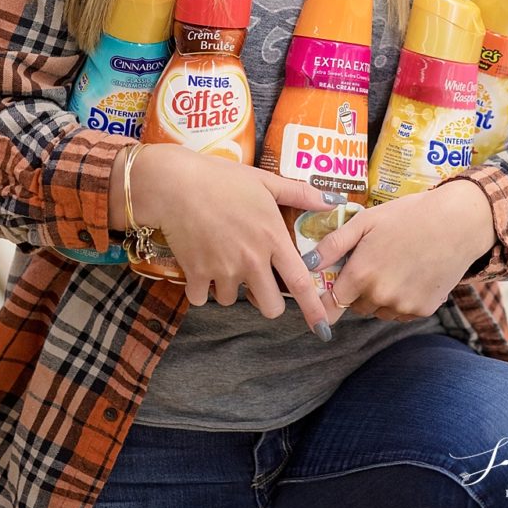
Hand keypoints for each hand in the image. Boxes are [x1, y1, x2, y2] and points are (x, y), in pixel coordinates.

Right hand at [123, 144, 342, 338]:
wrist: (174, 183)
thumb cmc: (220, 178)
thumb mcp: (263, 180)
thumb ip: (299, 194)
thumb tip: (332, 201)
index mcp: (272, 239)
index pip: (300, 283)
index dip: (313, 309)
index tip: (322, 329)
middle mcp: (251, 260)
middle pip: (269, 306)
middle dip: (267, 302)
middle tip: (256, 284)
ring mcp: (223, 269)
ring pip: (231, 300)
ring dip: (228, 289)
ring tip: (220, 263)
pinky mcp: (196, 272)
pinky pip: (201, 298)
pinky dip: (200, 289)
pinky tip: (198, 268)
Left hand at [311, 179, 495, 325]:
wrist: (457, 223)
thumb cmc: (407, 216)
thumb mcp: (364, 222)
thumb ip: (332, 245)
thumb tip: (307, 264)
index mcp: (361, 274)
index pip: (332, 304)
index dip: (325, 302)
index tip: (323, 303)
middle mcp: (381, 296)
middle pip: (355, 305)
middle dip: (355, 290)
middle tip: (369, 264)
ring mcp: (404, 306)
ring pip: (378, 311)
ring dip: (377, 297)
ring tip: (391, 266)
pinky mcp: (424, 310)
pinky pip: (401, 312)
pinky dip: (400, 300)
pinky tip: (409, 275)